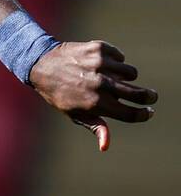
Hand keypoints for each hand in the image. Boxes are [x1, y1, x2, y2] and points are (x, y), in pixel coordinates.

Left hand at [28, 40, 156, 151]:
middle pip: (137, 94)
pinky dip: (115, 62)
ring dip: (127, 77)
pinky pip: (120, 57)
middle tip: (152, 97)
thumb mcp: (74, 114)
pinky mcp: (99, 48)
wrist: (43, 65)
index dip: (143, 115)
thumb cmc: (60, 94)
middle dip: (148, 97)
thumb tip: (106, 146)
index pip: (129, 113)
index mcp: (95, 104)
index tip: (149, 112)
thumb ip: (95, 127)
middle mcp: (99, 84)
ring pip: (131, 73)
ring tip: (114, 79)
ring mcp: (100, 65)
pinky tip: (102, 66)